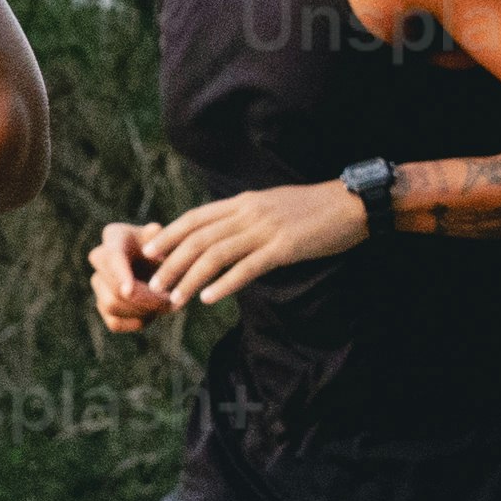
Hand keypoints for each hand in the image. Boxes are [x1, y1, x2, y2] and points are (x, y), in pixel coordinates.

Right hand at [88, 218, 174, 336]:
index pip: (110, 257)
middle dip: (143, 299)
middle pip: (112, 287)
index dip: (119, 274)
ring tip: (166, 306)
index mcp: (114, 236)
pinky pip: (114, 322)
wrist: (161, 261)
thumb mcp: (166, 236)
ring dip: (141, 311)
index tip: (129, 290)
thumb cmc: (165, 245)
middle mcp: (99, 259)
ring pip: (111, 306)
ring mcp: (99, 284)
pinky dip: (135, 322)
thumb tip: (154, 230)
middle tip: (170, 303)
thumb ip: (161, 235)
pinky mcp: (104, 306)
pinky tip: (152, 314)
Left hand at [131, 180, 376, 311]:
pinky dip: (224, 284)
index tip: (149, 253)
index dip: (169, 235)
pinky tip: (209, 298)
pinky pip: (247, 268)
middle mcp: (249, 212)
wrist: (351, 204)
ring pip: (216, 255)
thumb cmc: (313, 210)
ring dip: (190, 279)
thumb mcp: (271, 206)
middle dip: (171, 263)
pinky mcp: (284, 248)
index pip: (195, 218)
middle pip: (199, 238)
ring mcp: (266, 230)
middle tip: (153, 286)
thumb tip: (222, 234)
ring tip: (174, 299)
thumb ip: (245, 217)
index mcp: (243, 201)